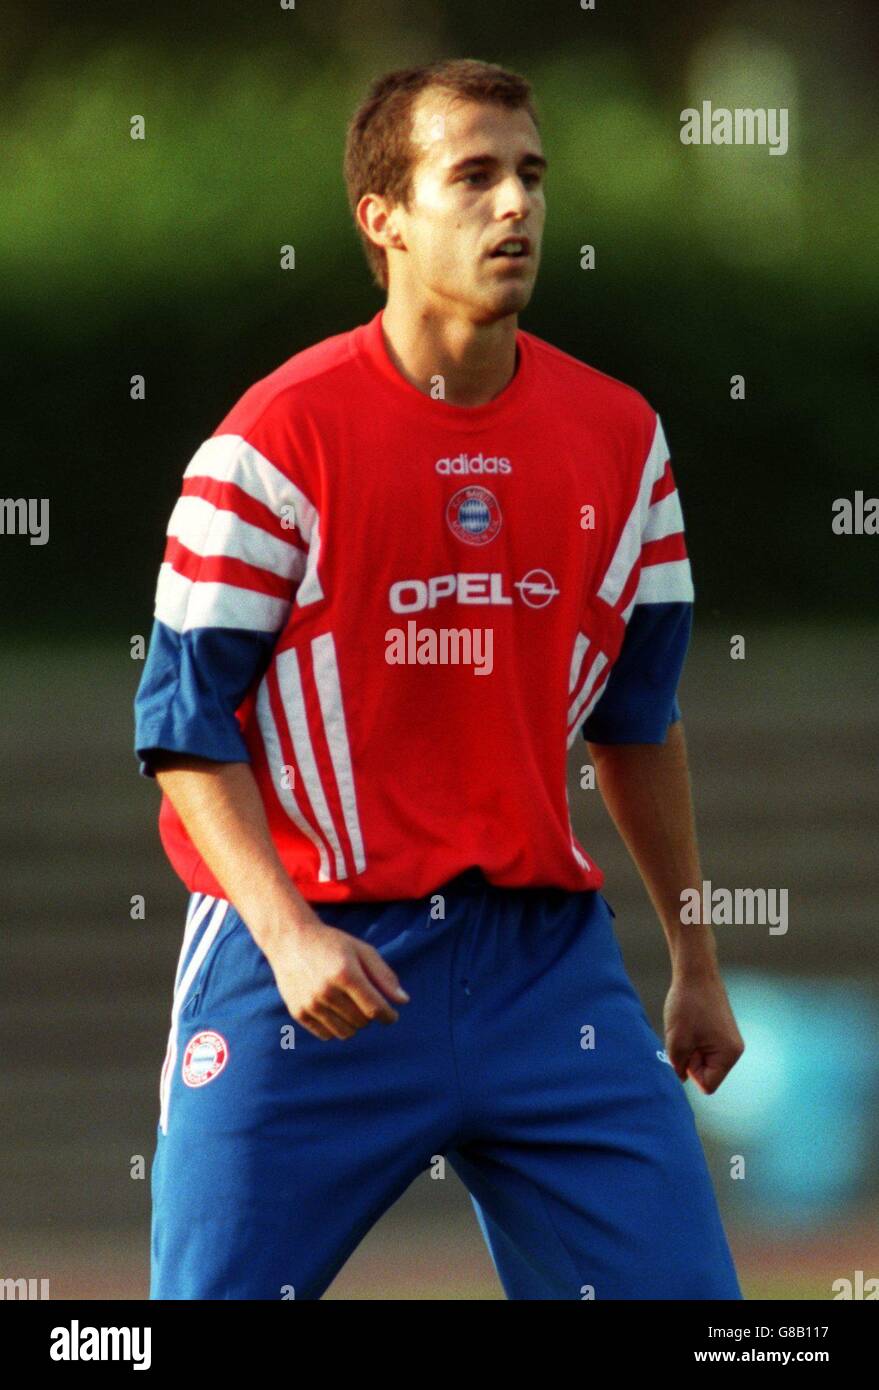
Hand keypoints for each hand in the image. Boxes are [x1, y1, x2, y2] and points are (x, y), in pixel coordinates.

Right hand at [264, 919, 409, 1041]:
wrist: (290, 940)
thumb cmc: (332, 944)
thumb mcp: (362, 950)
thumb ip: (384, 976)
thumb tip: (403, 1001)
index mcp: (345, 974)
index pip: (375, 1008)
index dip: (388, 1016)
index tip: (392, 1015)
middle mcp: (326, 991)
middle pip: (361, 1021)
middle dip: (370, 1015)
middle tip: (365, 1000)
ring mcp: (310, 1003)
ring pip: (345, 1032)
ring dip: (354, 1024)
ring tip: (350, 1005)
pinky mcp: (298, 1012)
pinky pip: (327, 1034)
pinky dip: (336, 1027)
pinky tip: (334, 1010)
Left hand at [663, 970, 743, 1092]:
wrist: (696, 972)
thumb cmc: (687, 1005)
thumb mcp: (677, 1040)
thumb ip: (678, 1067)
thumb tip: (680, 1078)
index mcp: (728, 1055)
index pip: (707, 1085)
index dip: (690, 1072)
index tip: (685, 1050)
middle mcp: (734, 1051)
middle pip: (706, 1073)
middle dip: (689, 1060)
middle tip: (683, 1036)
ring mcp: (728, 1040)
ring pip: (702, 1059)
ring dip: (688, 1048)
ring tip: (685, 1028)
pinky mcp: (721, 1031)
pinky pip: (703, 1047)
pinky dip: (691, 1039)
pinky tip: (688, 1023)